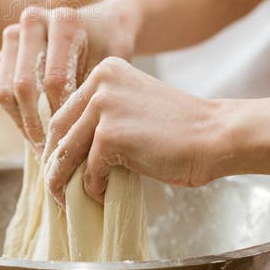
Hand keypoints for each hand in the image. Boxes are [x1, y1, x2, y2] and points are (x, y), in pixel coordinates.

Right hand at [0, 3, 136, 151]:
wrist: (101, 26)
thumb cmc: (111, 48)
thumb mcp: (112, 67)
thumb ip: (93, 93)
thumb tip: (79, 136)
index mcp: (63, 20)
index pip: (55, 79)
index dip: (61, 115)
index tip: (71, 142)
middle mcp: (33, 20)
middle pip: (25, 85)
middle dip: (38, 125)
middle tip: (52, 154)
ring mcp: (14, 34)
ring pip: (6, 90)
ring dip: (23, 124)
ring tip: (43, 149)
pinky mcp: (5, 52)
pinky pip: (1, 92)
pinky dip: (16, 117)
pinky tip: (36, 136)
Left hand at [41, 58, 218, 206]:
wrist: (216, 136)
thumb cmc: (178, 130)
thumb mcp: (132, 107)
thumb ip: (102, 117)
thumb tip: (66, 150)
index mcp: (104, 71)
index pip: (66, 108)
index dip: (58, 140)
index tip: (57, 162)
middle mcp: (99, 82)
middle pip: (59, 128)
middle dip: (54, 161)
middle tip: (55, 185)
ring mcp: (103, 106)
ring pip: (67, 151)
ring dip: (63, 180)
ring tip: (65, 198)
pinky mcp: (110, 135)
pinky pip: (89, 170)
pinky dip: (92, 188)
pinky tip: (102, 195)